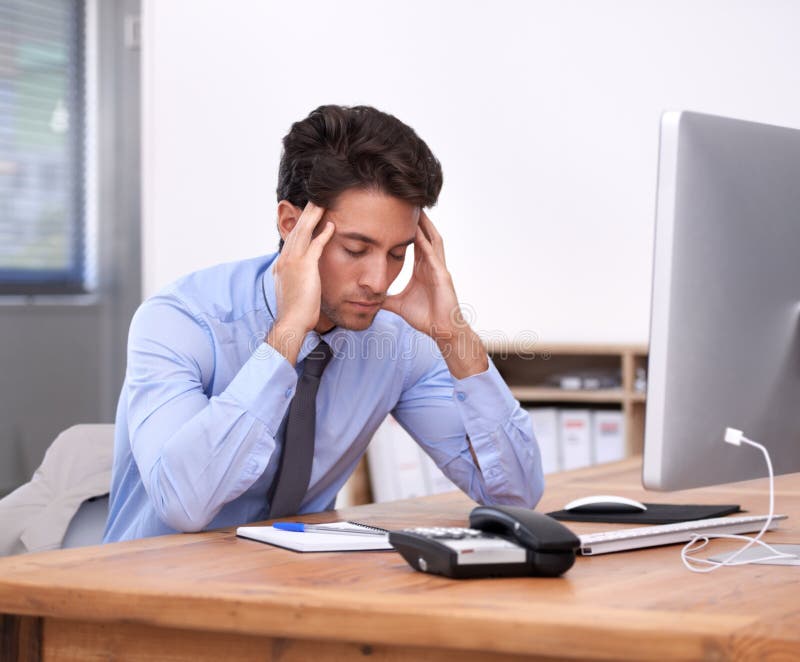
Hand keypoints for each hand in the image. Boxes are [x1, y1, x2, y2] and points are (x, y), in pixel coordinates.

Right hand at [267, 202, 334, 363]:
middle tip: (316, 197)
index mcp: (283, 263)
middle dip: (306, 212)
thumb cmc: (296, 313)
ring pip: (304, 231)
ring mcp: (293, 262)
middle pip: (297, 229)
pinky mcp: (304, 267)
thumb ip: (299, 279)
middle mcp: (286, 258)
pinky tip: (332, 225)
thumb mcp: (295, 291)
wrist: (291, 322)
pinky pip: (315, 245)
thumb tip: (304, 279)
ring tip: (323, 202)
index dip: (301, 224)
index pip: (293, 237)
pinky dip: (323, 234)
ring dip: (314, 215)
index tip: (309, 214)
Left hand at [383, 212, 487, 378]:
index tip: (396, 214)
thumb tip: (369, 297)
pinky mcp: (443, 276)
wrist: (441, 330)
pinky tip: (417, 232)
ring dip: (425, 224)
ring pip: (432, 239)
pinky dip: (425, 243)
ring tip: (416, 208)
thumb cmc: (425, 317)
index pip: (415, 242)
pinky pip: (433, 255)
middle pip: (425, 235)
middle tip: (407, 202)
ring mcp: (439, 268)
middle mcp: (432, 264)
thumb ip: (385, 298)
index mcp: (423, 268)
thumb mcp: (398, 304)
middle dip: (418, 219)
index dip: (407, 228)